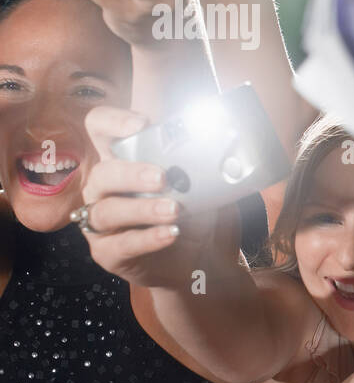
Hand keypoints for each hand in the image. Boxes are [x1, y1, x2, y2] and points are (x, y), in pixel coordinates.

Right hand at [79, 104, 220, 286]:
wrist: (206, 261)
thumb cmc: (201, 216)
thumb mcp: (210, 187)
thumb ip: (207, 166)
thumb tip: (224, 146)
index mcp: (124, 161)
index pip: (100, 129)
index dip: (112, 121)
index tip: (141, 124)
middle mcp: (106, 189)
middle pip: (103, 172)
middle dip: (131, 173)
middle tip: (162, 177)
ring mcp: (103, 222)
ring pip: (106, 211)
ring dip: (141, 208)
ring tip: (174, 210)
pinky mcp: (108, 253)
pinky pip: (119, 245)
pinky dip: (145, 239)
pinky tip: (170, 234)